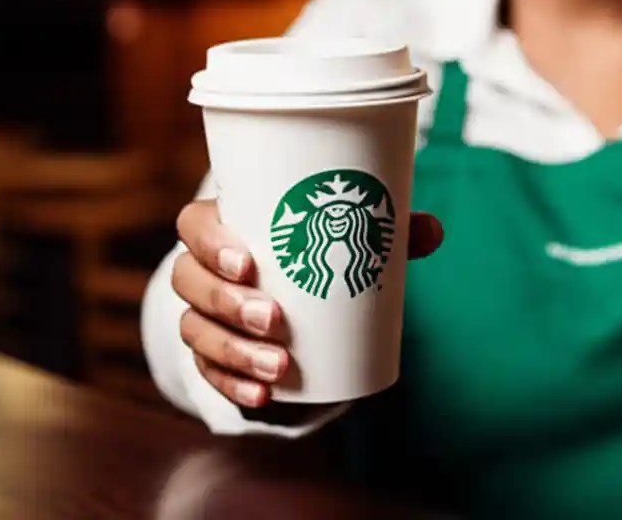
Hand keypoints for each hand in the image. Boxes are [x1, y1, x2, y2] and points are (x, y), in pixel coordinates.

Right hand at [173, 200, 443, 407]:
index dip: (211, 244)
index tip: (248, 262)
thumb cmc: (316, 252)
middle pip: (189, 280)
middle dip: (228, 303)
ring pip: (196, 330)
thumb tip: (433, 230)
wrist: (293, 302)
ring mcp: (202, 315)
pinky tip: (261, 396)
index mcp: (225, 227)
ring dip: (233, 351)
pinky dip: (233, 386)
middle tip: (275, 318)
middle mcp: (202, 269)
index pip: (193, 226)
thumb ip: (387, 233)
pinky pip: (209, 373)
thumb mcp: (348, 239)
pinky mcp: (211, 355)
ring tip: (278, 365)